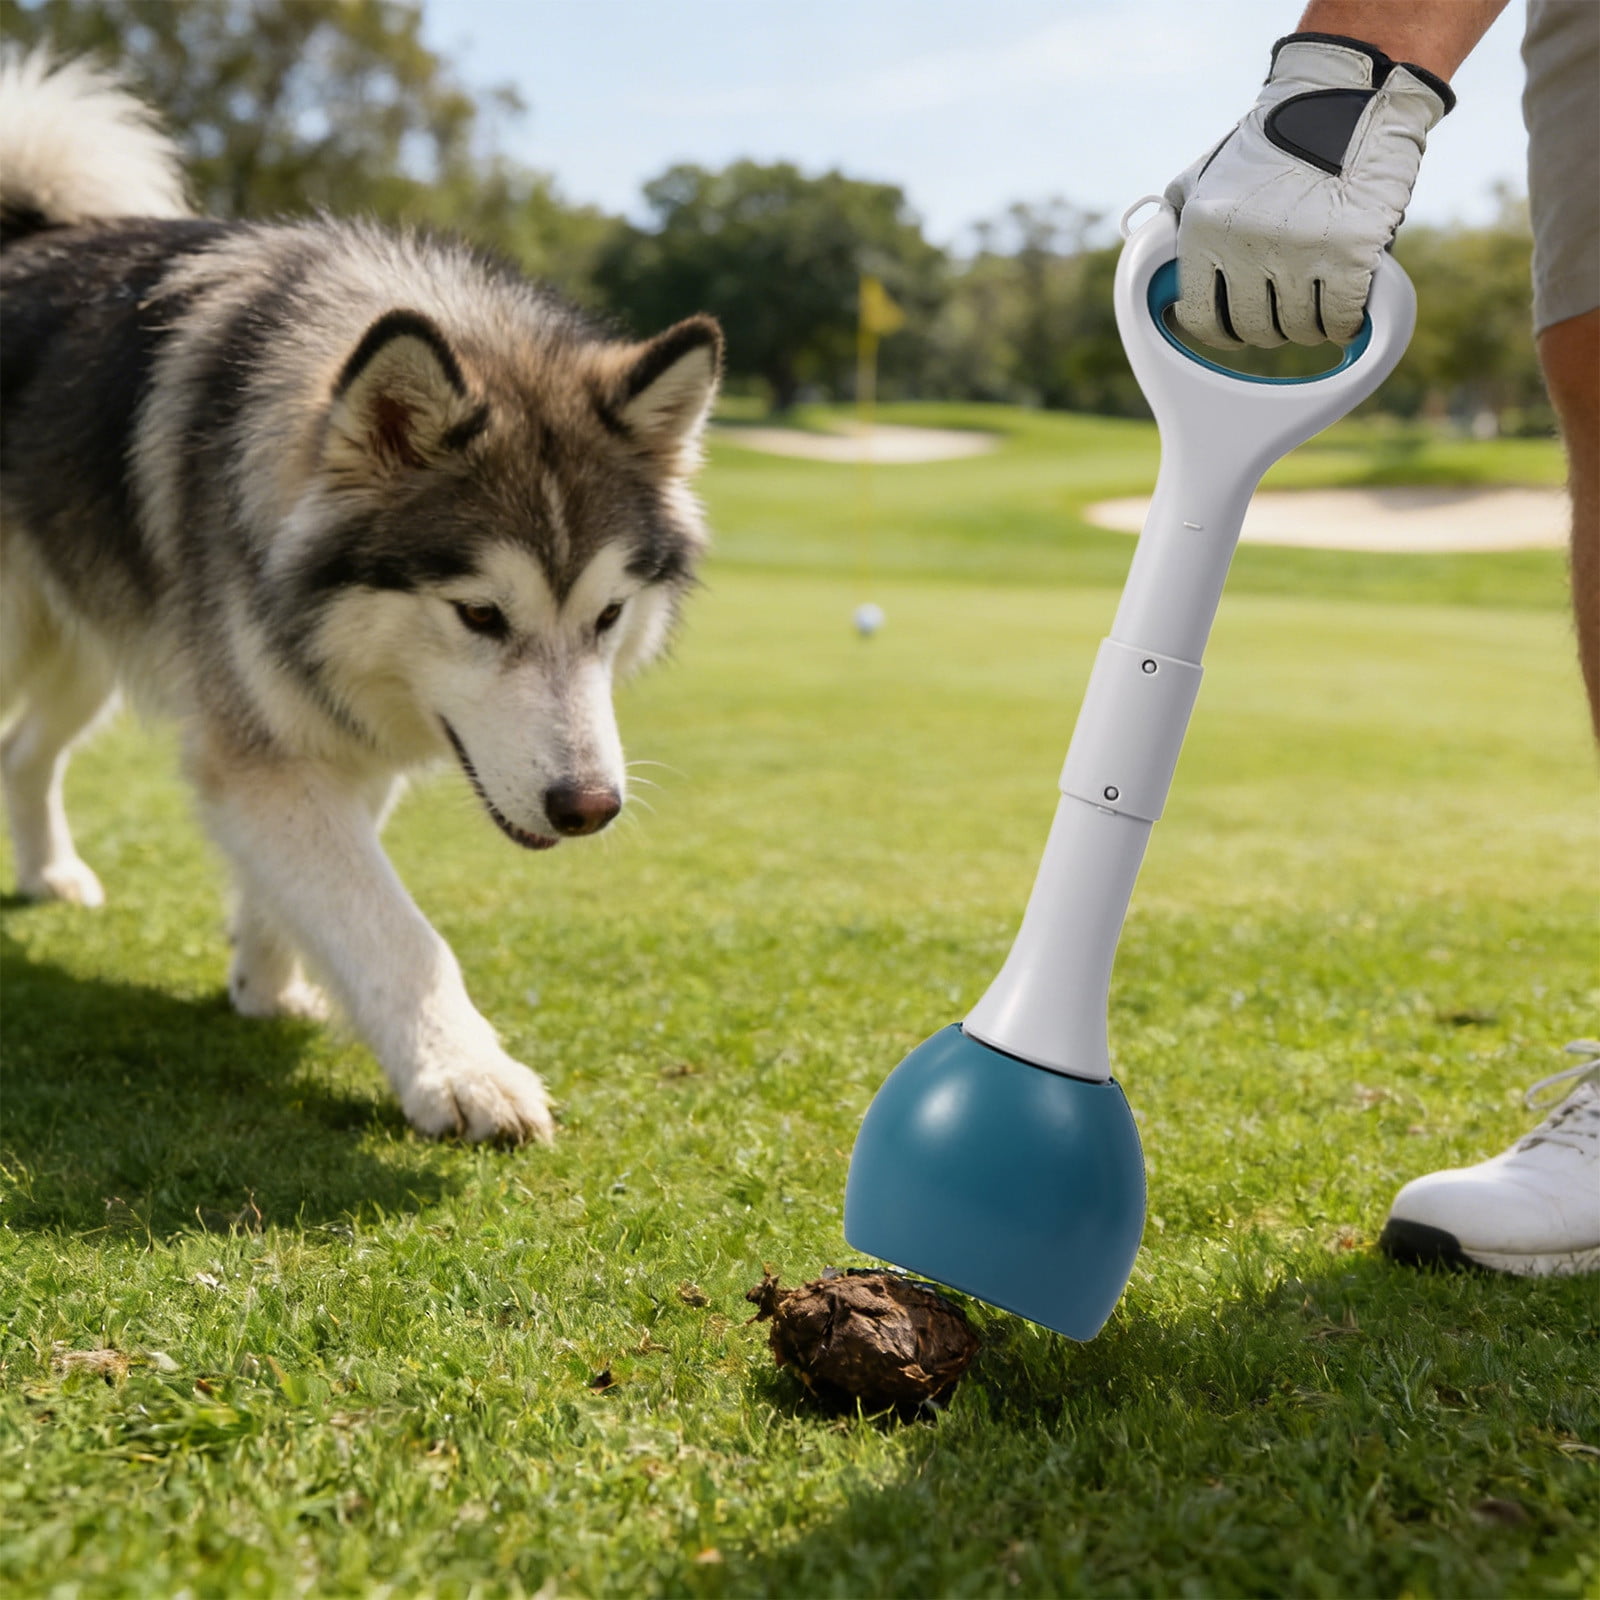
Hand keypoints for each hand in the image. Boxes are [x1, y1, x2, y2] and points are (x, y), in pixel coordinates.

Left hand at [1164, 33, 1451, 347]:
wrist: (1342, 92)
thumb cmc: (1272, 139)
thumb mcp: (1205, 174)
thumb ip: (1179, 220)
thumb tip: (1158, 270)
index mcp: (1203, 232)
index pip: (1200, 318)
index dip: (1221, 332)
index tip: (1236, 331)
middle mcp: (1246, 246)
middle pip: (1254, 328)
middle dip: (1268, 328)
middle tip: (1282, 313)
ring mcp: (1300, 251)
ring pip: (1299, 329)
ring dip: (1308, 327)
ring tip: (1315, 306)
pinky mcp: (1350, 251)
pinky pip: (1340, 317)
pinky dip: (1343, 323)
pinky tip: (1344, 314)